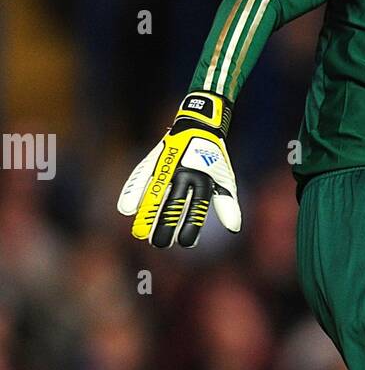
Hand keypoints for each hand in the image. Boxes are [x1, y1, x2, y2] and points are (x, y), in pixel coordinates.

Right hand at [117, 93, 240, 247]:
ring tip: (139, 233)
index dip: (191, 225)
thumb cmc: (213, 160)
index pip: (197, 206)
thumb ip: (227, 204)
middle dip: (165, 224)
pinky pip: (141, 177)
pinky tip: (126, 209)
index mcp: (204, 177)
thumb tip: (234, 229)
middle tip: (158, 244)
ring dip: (147, 213)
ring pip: (156, 192)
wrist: (199, 126)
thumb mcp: (225, 179)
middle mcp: (185, 171)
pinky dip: (133, 192)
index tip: (185, 243)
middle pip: (174, 202)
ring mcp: (168, 165)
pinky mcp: (154, 160)